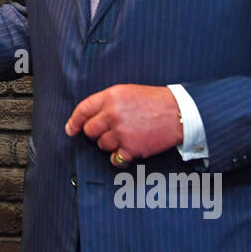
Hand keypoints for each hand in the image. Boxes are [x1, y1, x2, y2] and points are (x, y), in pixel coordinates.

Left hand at [64, 84, 183, 164]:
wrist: (179, 112)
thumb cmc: (154, 101)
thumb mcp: (127, 92)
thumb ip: (107, 102)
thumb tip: (88, 117)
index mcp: (111, 97)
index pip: (83, 110)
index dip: (74, 121)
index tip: (71, 129)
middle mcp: (113, 114)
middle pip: (90, 131)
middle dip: (97, 133)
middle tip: (111, 130)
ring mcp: (122, 132)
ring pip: (101, 145)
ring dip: (110, 144)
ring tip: (126, 136)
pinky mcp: (131, 148)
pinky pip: (114, 159)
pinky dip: (119, 157)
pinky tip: (127, 150)